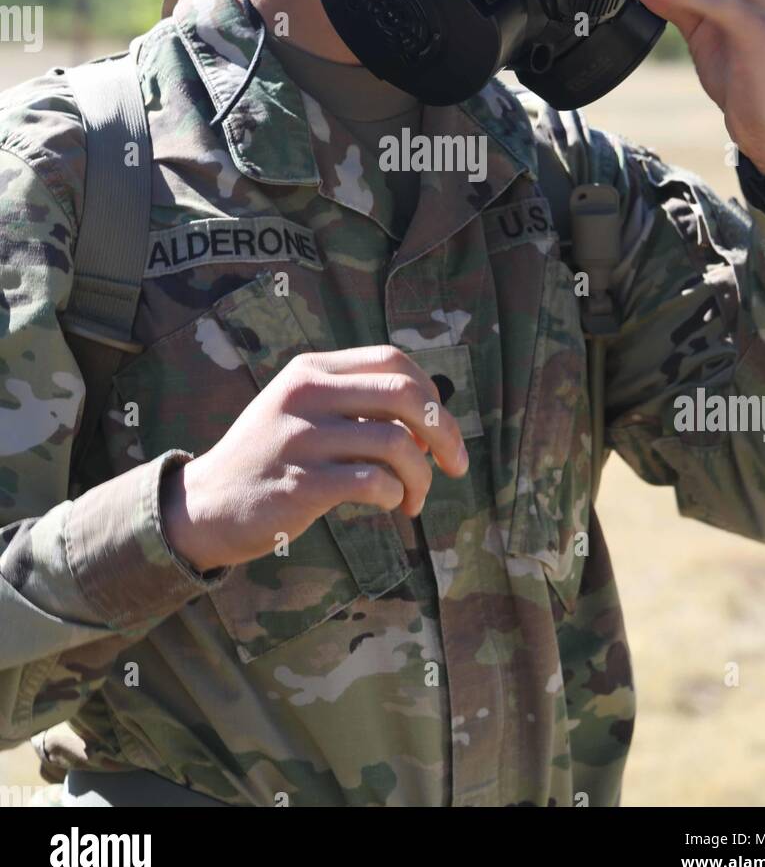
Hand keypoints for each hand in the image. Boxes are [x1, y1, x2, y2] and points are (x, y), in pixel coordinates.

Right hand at [161, 345, 468, 572]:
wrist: (205, 506)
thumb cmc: (270, 460)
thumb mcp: (303, 411)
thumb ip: (357, 405)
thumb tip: (432, 419)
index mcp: (311, 369)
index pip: (392, 360)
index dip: (432, 393)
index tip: (443, 430)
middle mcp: (305, 394)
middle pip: (404, 394)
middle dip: (445, 432)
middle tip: (456, 465)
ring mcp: (300, 438)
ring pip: (396, 443)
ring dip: (421, 476)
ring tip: (414, 499)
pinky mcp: (300, 484)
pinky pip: (373, 482)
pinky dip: (395, 495)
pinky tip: (392, 506)